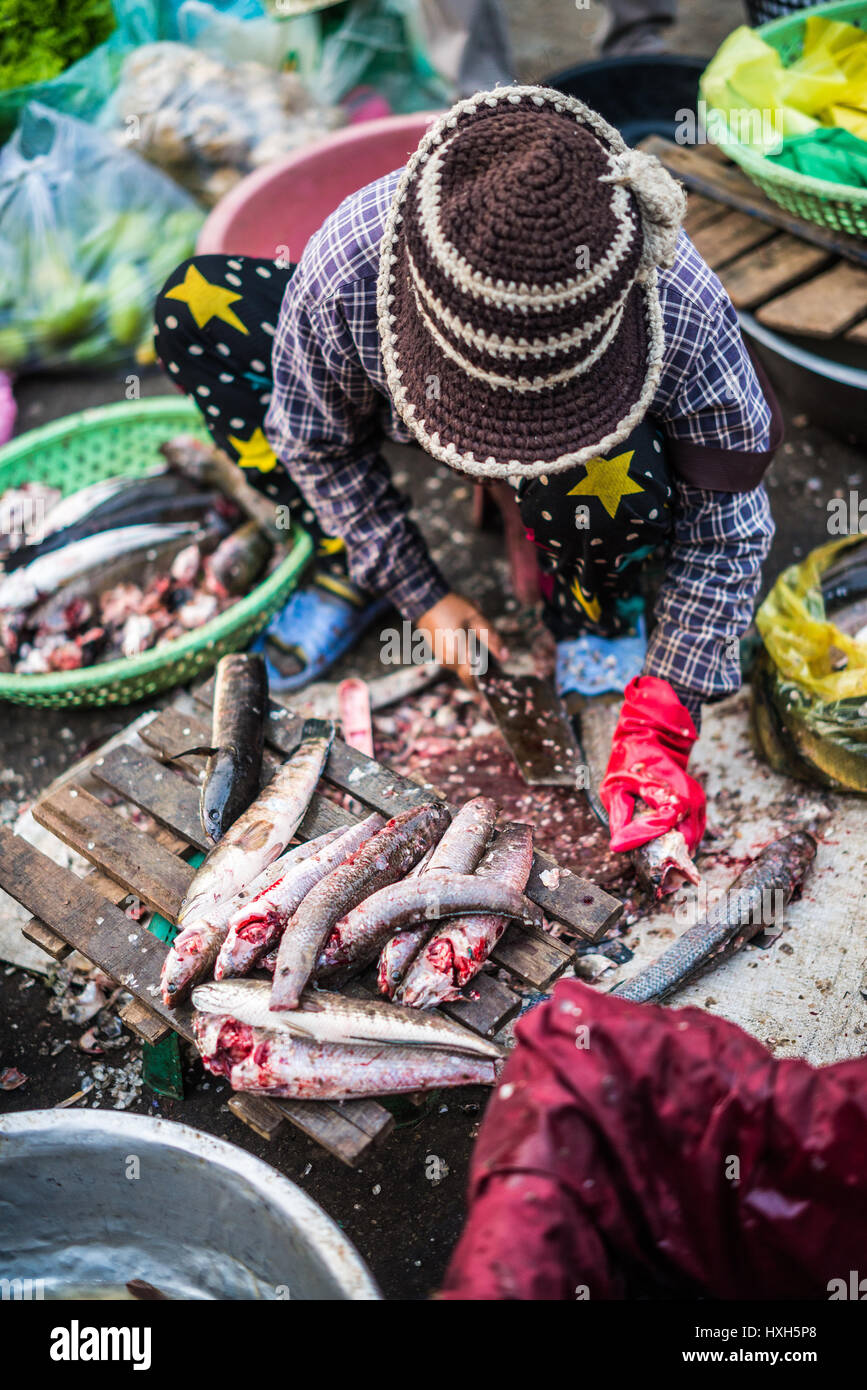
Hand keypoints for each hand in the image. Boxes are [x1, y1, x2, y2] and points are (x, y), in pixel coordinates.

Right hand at [416, 592, 505, 687]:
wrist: (425, 600)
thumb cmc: (453, 607)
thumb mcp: (477, 619)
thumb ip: (492, 639)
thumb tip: (505, 657)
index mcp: (459, 655)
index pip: (473, 682)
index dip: (485, 682)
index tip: (495, 677)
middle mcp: (448, 661)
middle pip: (469, 674)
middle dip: (480, 667)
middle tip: (489, 651)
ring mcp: (441, 658)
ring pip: (461, 667)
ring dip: (470, 659)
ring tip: (474, 638)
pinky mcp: (437, 653)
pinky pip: (453, 660)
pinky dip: (461, 654)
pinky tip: (464, 637)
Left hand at [599, 676, 705, 853]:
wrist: (653, 738)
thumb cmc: (631, 761)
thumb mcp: (615, 786)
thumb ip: (618, 816)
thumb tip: (618, 845)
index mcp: (666, 789)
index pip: (661, 822)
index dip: (641, 837)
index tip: (620, 847)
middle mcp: (687, 796)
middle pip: (684, 838)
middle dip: (667, 857)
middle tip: (649, 870)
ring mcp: (696, 800)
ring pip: (693, 838)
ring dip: (678, 852)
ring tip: (659, 865)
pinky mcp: (699, 804)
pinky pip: (696, 831)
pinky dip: (684, 843)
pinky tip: (668, 849)